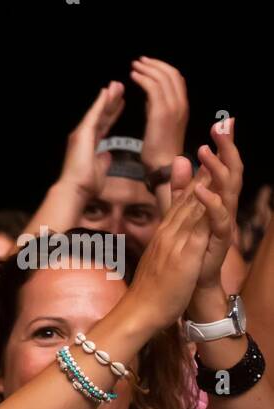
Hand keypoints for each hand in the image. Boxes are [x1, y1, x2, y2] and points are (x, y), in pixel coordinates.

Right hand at [58, 82, 124, 198]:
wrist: (75, 189)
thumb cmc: (86, 184)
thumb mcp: (99, 169)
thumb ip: (103, 160)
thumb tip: (106, 156)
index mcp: (89, 145)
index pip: (104, 125)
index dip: (112, 114)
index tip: (121, 103)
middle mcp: (83, 136)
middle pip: (101, 116)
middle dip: (111, 102)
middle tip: (119, 87)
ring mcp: (81, 133)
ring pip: (98, 112)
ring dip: (108, 98)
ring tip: (116, 84)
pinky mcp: (83, 133)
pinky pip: (94, 114)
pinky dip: (101, 103)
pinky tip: (107, 92)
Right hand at [126, 159, 211, 330]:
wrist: (137, 313)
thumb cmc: (147, 293)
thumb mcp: (158, 263)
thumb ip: (164, 245)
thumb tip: (166, 234)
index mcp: (163, 234)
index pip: (183, 200)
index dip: (196, 177)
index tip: (206, 156)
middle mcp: (168, 232)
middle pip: (190, 195)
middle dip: (206, 168)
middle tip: (217, 140)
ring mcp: (174, 241)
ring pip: (194, 204)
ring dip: (208, 178)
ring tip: (220, 153)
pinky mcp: (184, 254)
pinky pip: (198, 226)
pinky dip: (206, 207)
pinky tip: (213, 191)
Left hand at [131, 57, 188, 171]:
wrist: (163, 165)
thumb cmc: (158, 149)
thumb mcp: (160, 123)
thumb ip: (157, 107)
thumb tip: (149, 96)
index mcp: (182, 105)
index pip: (176, 78)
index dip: (162, 67)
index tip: (148, 64)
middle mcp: (181, 103)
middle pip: (171, 74)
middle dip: (154, 64)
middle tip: (139, 61)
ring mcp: (173, 107)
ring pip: (162, 78)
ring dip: (147, 69)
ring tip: (134, 66)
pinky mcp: (162, 112)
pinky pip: (153, 88)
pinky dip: (143, 79)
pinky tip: (133, 77)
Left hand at [191, 119, 240, 294]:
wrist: (185, 285)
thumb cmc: (185, 250)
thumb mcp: (179, 212)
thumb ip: (180, 188)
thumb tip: (182, 159)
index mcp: (212, 200)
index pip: (221, 166)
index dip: (223, 146)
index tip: (223, 122)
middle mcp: (221, 209)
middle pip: (229, 172)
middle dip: (227, 149)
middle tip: (223, 126)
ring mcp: (221, 224)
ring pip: (227, 191)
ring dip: (217, 170)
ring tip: (207, 151)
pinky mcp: (217, 241)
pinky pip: (218, 219)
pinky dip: (210, 204)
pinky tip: (202, 190)